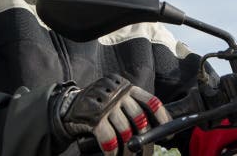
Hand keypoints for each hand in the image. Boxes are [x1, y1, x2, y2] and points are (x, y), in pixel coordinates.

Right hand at [50, 73, 170, 154]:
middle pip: (140, 120)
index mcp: (127, 88)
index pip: (151, 102)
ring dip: (129, 151)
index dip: (162, 118)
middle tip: (146, 153)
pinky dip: (113, 152)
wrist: (68, 106)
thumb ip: (132, 106)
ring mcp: (106, 105)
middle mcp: (118, 94)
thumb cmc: (98, 106)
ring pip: (126, 133)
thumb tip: (154, 128)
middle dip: (145, 140)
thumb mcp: (116, 98)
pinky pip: (110, 140)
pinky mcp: (94, 118)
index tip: (168, 133)